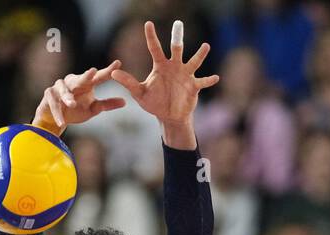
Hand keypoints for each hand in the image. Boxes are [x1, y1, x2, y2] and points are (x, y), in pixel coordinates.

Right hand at [34, 61, 126, 134]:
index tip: (118, 64)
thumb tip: (125, 101)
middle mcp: (73, 82)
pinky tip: (62, 122)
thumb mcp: (93, 109)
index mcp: (86, 83)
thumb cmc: (76, 110)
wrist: (56, 119)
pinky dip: (57, 113)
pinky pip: (54, 103)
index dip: (108, 70)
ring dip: (67, 97)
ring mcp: (60, 87)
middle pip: (81, 78)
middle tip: (93, 71)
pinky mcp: (49, 95)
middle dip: (86, 75)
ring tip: (72, 104)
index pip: (99, 76)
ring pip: (64, 90)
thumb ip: (107, 104)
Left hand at [110, 21, 217, 135]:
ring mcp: (186, 75)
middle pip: (176, 48)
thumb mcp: (140, 93)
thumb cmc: (154, 102)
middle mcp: (174, 67)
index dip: (151, 36)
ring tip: (205, 46)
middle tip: (178, 23)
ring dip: (200, 55)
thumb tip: (113, 73)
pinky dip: (209, 80)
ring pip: (193, 62)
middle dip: (177, 37)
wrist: (169, 116)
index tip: (148, 23)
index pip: (155, 48)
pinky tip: (215, 77)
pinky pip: (203, 82)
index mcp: (161, 66)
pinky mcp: (194, 86)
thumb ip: (128, 82)